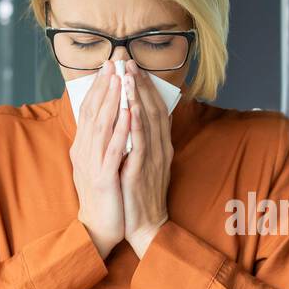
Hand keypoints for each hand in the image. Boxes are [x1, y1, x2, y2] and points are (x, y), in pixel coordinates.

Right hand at [69, 61, 129, 258]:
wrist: (100, 229)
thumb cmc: (106, 197)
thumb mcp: (102, 164)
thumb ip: (105, 143)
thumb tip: (114, 119)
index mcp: (84, 148)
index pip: (89, 111)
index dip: (98, 88)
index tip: (109, 67)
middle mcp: (84, 152)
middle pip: (93, 112)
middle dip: (105, 86)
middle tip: (114, 62)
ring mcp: (92, 164)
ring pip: (102, 126)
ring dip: (112, 100)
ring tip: (121, 78)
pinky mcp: (104, 178)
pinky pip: (114, 149)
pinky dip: (121, 128)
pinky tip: (129, 112)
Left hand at [120, 62, 171, 257]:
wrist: (146, 227)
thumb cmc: (142, 196)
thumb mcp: (145, 164)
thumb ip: (142, 143)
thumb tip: (132, 121)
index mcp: (161, 147)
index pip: (155, 110)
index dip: (146, 87)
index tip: (134, 68)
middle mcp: (160, 149)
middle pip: (152, 109)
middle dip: (140, 84)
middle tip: (128, 61)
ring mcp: (152, 159)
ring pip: (147, 121)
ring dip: (138, 96)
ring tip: (128, 74)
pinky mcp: (141, 171)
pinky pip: (140, 142)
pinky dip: (136, 122)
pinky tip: (130, 106)